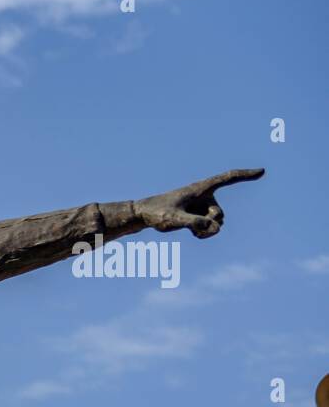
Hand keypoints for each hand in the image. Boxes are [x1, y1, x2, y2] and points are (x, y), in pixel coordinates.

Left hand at [135, 168, 263, 238]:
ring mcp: (202, 206)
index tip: (262, 171)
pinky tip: (194, 235)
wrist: (144, 215)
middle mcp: (205, 196)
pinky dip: (205, 234)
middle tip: (195, 227)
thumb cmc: (157, 213)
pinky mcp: (198, 215)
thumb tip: (214, 228)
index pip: (228, 178)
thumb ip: (194, 223)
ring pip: (217, 222)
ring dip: (208, 231)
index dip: (245, 175)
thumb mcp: (174, 219)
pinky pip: (211, 228)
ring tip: (191, 231)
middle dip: (212, 223)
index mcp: (201, 188)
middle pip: (220, 214)